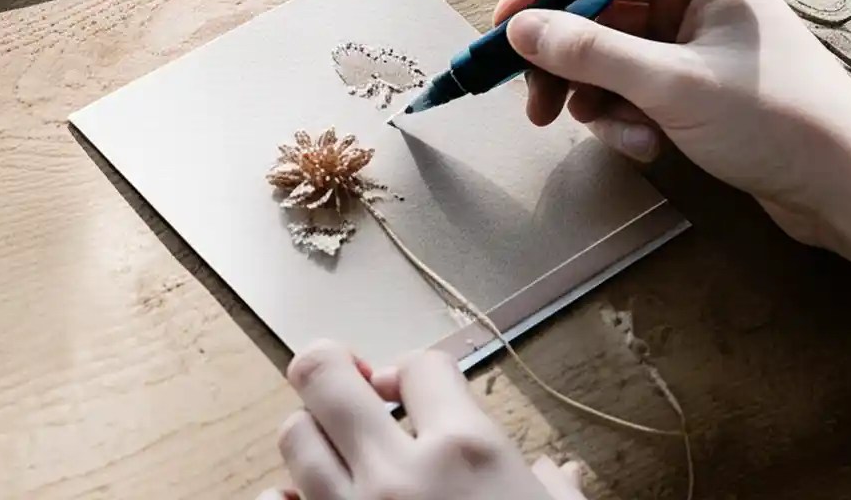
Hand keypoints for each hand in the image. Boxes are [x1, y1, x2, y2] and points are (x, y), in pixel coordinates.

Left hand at [256, 340, 587, 499]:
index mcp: (469, 451)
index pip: (421, 364)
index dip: (415, 371)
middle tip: (348, 388)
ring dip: (313, 435)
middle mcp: (398, 473)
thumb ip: (550, 488)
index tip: (413, 389)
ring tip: (337, 449)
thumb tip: (556, 474)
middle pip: (323, 374)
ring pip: (294, 436)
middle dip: (333, 370)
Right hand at [494, 0, 850, 244]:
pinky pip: (634, 97)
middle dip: (564, 62)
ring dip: (599, 102)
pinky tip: (646, 148)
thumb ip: (591, 54)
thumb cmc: (776, 123)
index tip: (505, 25)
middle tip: (533, 102)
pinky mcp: (693, 97)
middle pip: (600, 18)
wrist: (844, 191)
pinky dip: (627, 122)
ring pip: (611, 65)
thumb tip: (523, 30)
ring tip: (619, 136)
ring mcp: (694, 56)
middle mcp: (695, 11)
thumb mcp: (671, 85)